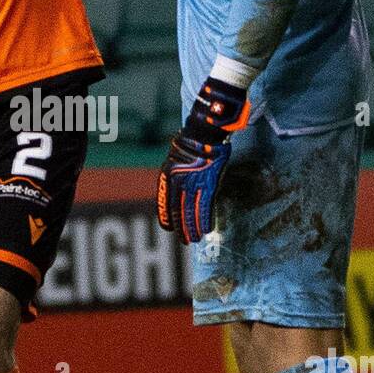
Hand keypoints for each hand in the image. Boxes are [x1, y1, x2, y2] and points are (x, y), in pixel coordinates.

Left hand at [156, 77, 249, 243]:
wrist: (205, 132)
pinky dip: (205, 219)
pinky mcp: (208, 183)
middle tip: (184, 240)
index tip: (169, 228)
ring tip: (194, 239)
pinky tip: (206, 230)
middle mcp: (178, 182)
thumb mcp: (177, 159)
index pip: (165, 203)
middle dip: (181, 227)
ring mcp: (193, 183)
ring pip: (191, 211)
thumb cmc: (193, 143)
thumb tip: (178, 191)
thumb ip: (176, 176)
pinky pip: (205, 206)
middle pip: (177, 210)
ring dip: (193, 228)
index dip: (166, 217)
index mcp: (168, 176)